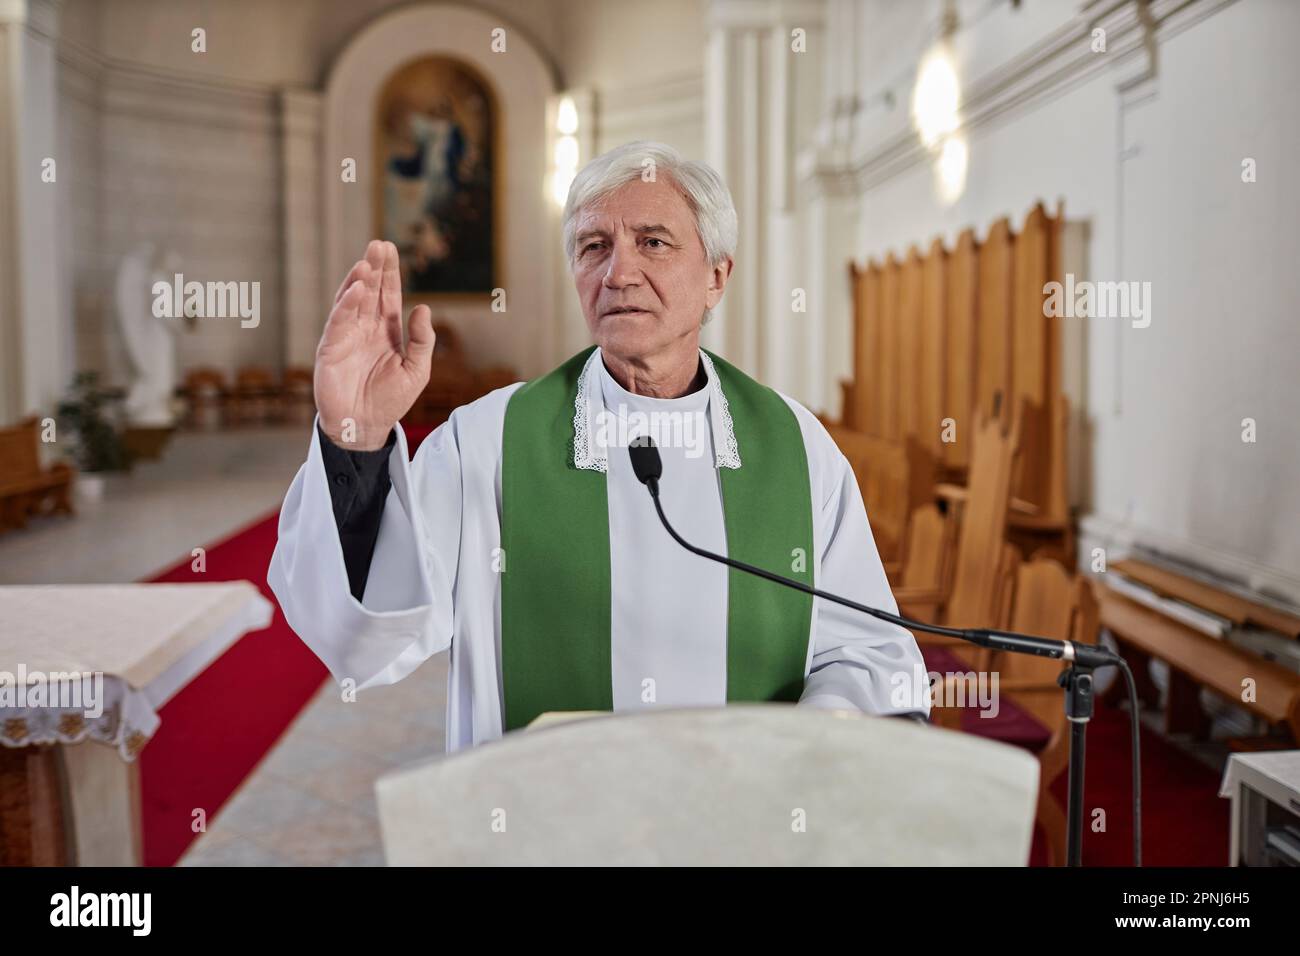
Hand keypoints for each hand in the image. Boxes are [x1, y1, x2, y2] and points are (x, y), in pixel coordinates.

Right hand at [314, 240, 434, 449]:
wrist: (365, 427)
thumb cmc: (390, 400)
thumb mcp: (416, 370)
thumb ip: (422, 341)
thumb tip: (423, 308)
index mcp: (386, 331)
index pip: (388, 295)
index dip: (389, 273)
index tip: (391, 248)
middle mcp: (364, 328)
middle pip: (369, 291)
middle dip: (374, 268)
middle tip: (378, 244)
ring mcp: (346, 337)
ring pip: (351, 302)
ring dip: (358, 281)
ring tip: (367, 262)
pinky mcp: (330, 349)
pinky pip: (338, 322)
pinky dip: (346, 305)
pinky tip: (356, 289)